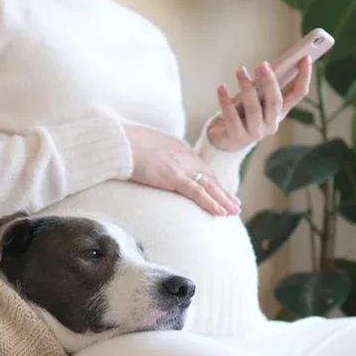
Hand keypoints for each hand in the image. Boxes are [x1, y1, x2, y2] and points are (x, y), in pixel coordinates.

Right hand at [124, 124, 240, 216]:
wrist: (120, 142)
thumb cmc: (125, 144)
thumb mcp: (144, 146)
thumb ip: (154, 155)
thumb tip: (152, 163)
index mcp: (178, 148)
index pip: (200, 167)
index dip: (212, 180)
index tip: (220, 189)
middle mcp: (184, 157)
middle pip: (210, 177)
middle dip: (223, 191)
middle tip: (235, 204)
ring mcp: (181, 167)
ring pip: (209, 186)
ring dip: (223, 200)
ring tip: (234, 212)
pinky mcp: (174, 178)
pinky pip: (198, 193)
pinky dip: (211, 203)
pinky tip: (220, 213)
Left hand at [208, 56, 313, 151]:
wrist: (226, 140)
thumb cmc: (243, 113)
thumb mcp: (257, 99)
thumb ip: (263, 86)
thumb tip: (266, 67)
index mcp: (280, 111)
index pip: (298, 94)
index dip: (304, 77)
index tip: (305, 58)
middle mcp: (272, 124)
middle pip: (275, 102)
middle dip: (270, 82)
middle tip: (262, 65)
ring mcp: (256, 133)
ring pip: (254, 110)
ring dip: (247, 88)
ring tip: (240, 71)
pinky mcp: (238, 137)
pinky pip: (232, 118)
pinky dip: (226, 102)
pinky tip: (221, 88)